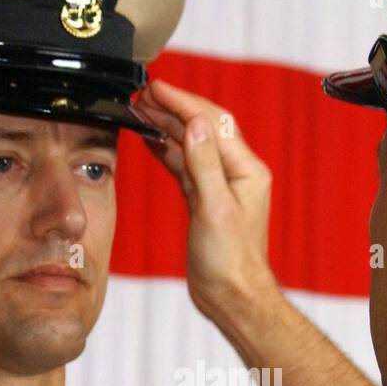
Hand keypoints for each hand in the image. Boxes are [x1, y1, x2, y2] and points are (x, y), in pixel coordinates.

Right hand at [136, 79, 275, 317]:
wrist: (232, 297)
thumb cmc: (230, 263)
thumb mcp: (215, 209)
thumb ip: (204, 164)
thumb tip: (196, 123)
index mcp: (246, 171)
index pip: (213, 123)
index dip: (183, 103)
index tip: (157, 88)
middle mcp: (235, 174)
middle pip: (202, 128)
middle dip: (172, 108)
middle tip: (142, 94)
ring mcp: (219, 186)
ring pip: (190, 145)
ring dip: (166, 126)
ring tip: (140, 109)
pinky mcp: (204, 201)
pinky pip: (184, 166)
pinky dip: (166, 150)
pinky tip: (150, 139)